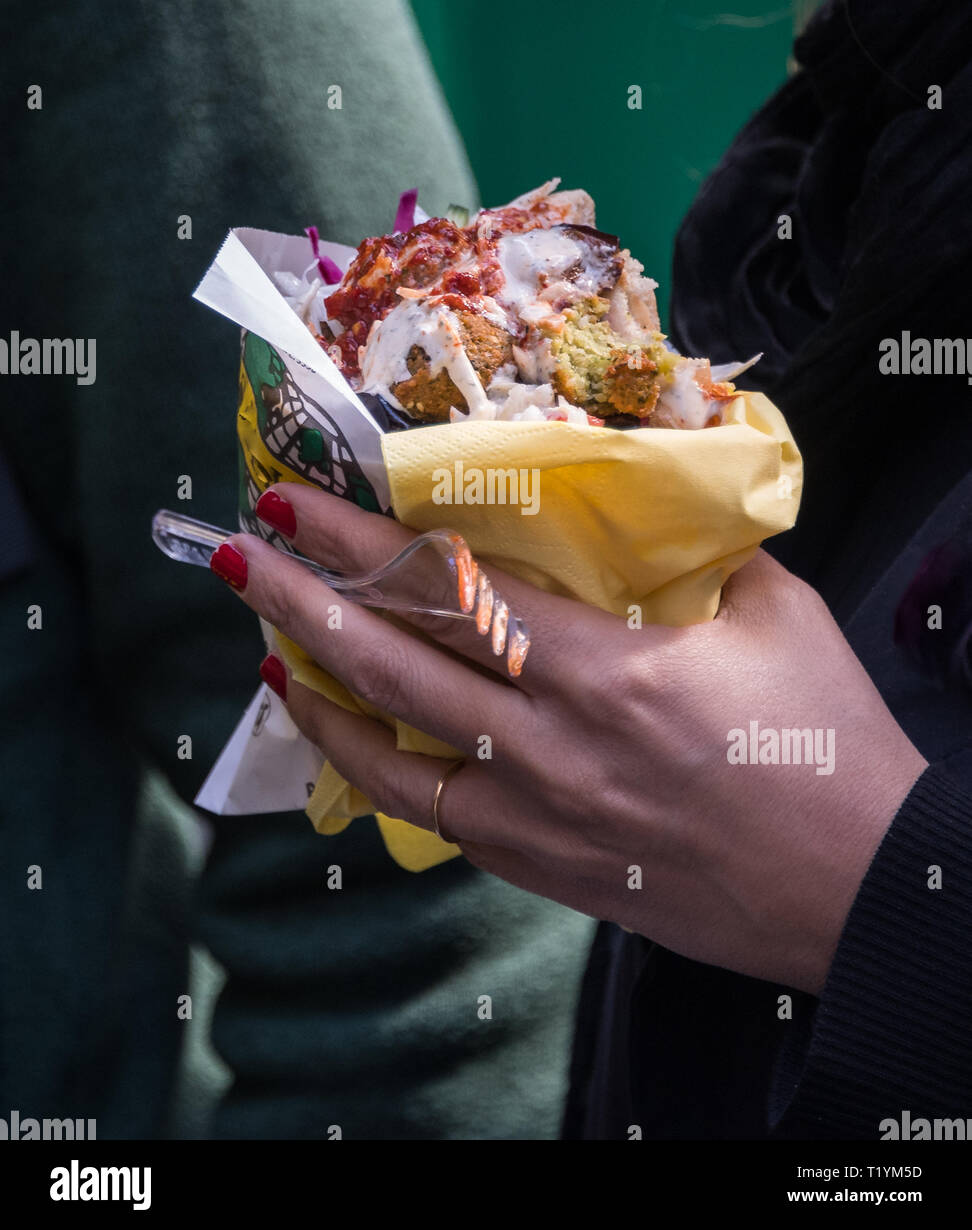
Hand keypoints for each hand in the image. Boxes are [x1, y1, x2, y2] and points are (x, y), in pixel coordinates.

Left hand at [213, 485, 926, 994]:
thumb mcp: (776, 616)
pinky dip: (367, 763)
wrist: (858, 890)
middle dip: (307, 593)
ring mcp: (534, 815)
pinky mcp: (538, 865)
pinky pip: (427, 810)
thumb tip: (638, 504)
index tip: (304, 497)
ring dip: (316, 682)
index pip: (454, 588)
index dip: (366, 540)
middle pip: (397, 656)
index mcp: (608, 670)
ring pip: (390, 744)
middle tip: (244, 545)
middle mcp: (551, 743)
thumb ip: (694, 553)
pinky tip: (335, 726)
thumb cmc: (829, 749)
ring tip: (266, 635)